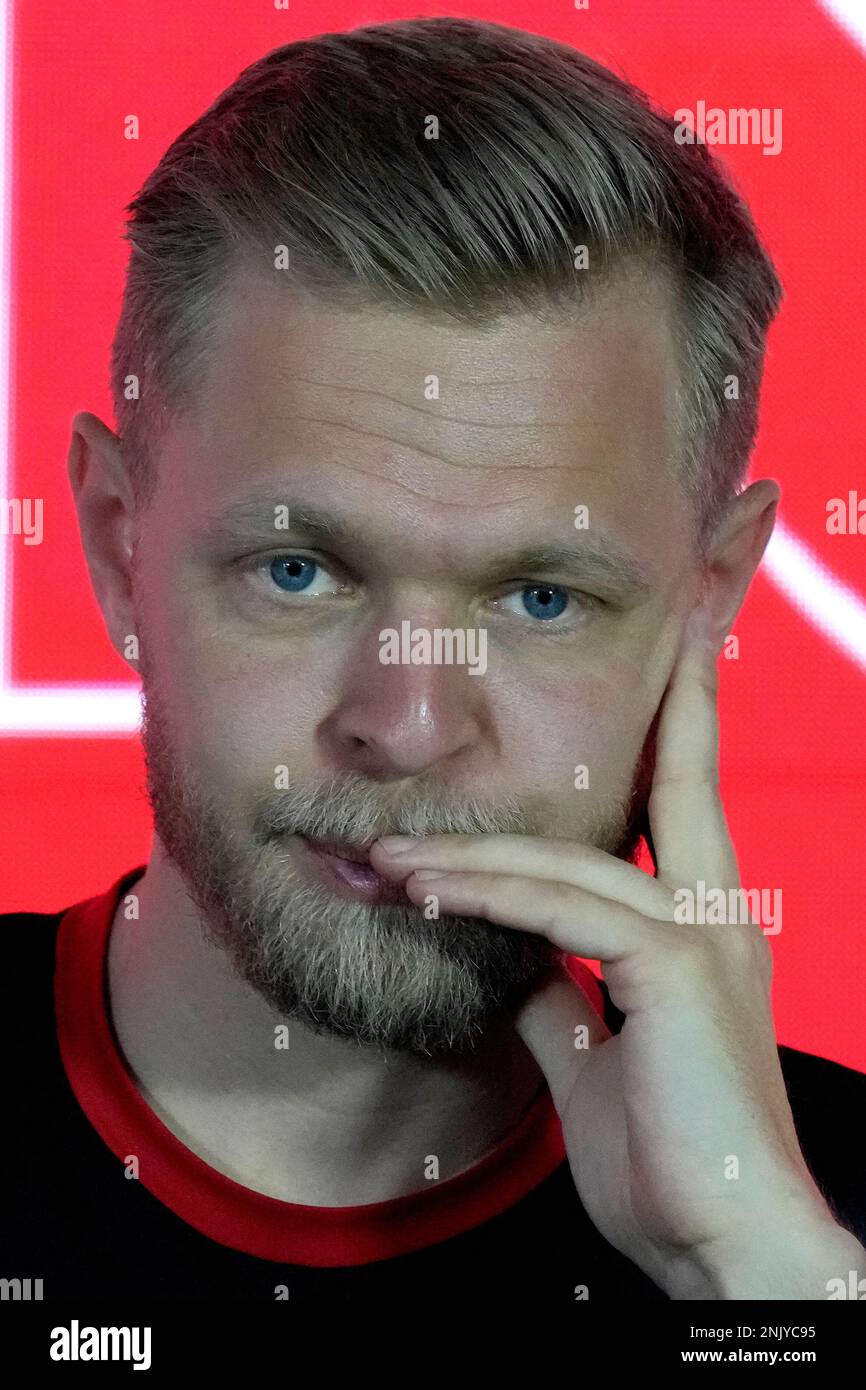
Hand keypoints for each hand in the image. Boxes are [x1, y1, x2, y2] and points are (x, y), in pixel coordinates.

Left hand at [370, 609, 854, 1297]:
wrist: (721, 1247)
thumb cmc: (669, 1161)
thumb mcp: (595, 1060)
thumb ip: (561, 998)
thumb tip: (521, 968)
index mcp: (705, 931)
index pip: (687, 806)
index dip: (681, 727)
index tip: (676, 659)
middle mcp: (717, 916)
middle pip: (682, 778)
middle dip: (674, 693)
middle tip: (672, 617)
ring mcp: (705, 939)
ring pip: (576, 858)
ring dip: (476, 853)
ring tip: (387, 856)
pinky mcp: (679, 971)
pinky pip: (564, 910)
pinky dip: (489, 897)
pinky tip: (427, 895)